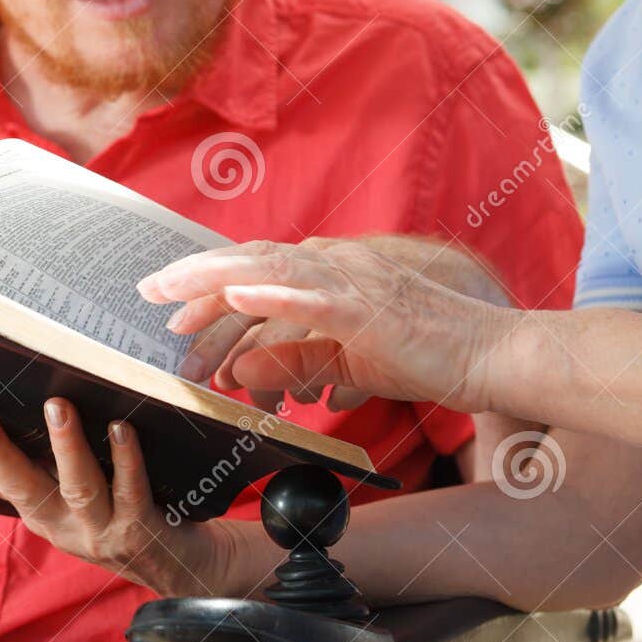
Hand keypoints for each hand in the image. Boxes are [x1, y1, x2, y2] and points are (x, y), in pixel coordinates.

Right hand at [0, 400, 239, 597]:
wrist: (188, 569)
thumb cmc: (124, 523)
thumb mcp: (65, 509)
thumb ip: (18, 487)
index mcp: (44, 518)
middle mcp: (67, 530)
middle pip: (26, 490)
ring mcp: (104, 532)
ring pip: (80, 488)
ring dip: (66, 447)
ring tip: (56, 406)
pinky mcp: (143, 530)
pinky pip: (133, 492)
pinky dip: (127, 459)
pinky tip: (121, 428)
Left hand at [138, 239, 514, 414]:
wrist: (492, 356)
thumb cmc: (427, 355)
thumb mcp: (345, 364)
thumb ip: (294, 363)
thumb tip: (240, 374)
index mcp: (330, 275)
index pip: (255, 274)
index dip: (207, 286)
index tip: (166, 309)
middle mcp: (335, 267)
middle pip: (250, 266)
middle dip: (195, 280)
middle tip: (149, 297)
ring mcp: (353, 283)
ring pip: (269, 274)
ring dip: (216, 284)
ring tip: (172, 294)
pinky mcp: (371, 310)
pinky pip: (313, 298)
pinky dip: (272, 296)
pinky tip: (236, 296)